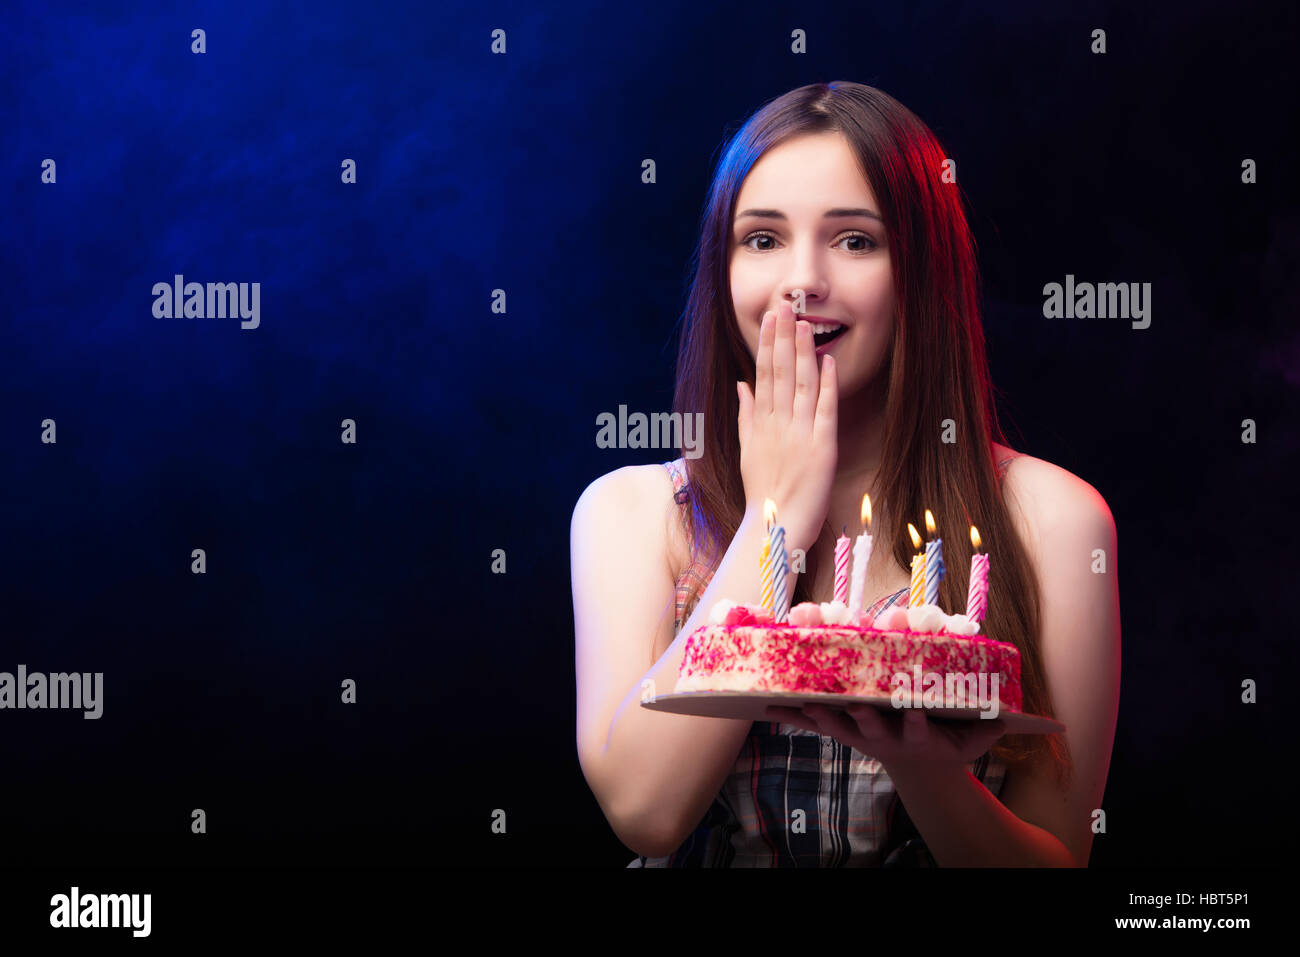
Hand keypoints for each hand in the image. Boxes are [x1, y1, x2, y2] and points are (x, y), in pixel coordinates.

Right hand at [736, 303, 837, 552]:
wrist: (775, 527)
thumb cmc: (762, 494)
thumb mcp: (747, 451)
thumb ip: (745, 415)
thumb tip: (741, 384)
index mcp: (760, 423)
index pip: (763, 374)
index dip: (767, 344)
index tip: (770, 318)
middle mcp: (777, 424)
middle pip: (779, 373)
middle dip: (782, 338)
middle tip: (785, 307)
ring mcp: (799, 434)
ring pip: (800, 385)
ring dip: (802, 353)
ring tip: (804, 324)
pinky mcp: (822, 447)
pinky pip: (825, 410)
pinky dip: (827, 385)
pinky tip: (827, 361)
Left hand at [766, 702, 1006, 770]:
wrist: (922, 768)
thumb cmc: (950, 744)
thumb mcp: (973, 742)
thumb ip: (989, 729)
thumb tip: (1009, 715)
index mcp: (918, 737)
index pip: (918, 728)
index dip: (916, 720)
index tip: (915, 709)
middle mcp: (886, 737)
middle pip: (871, 726)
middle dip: (862, 715)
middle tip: (853, 705)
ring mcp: (862, 736)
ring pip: (838, 724)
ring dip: (819, 714)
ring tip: (801, 704)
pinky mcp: (845, 731)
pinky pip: (817, 721)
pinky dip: (794, 714)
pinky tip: (770, 706)